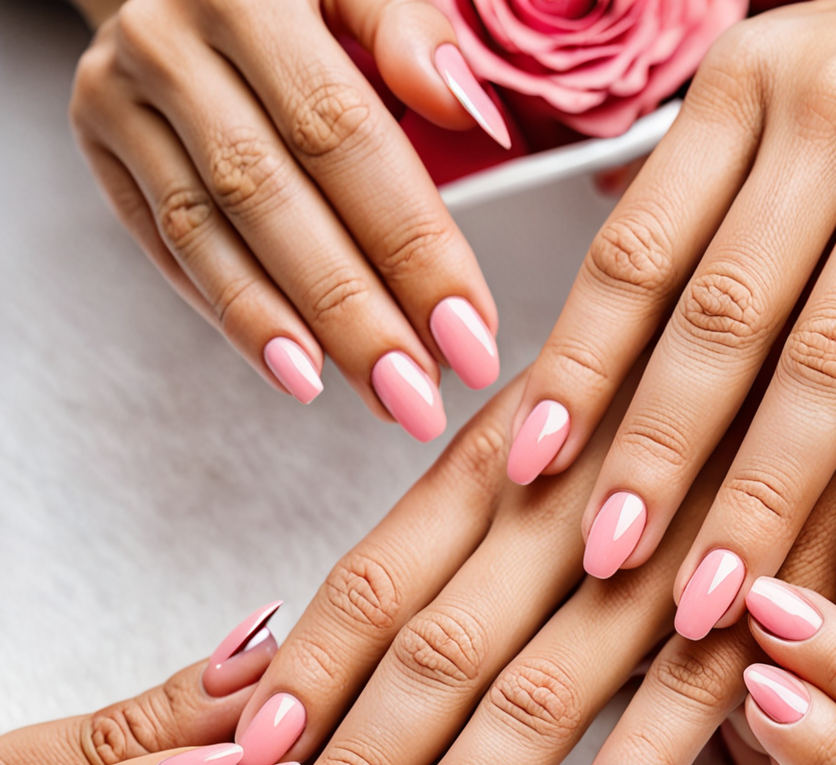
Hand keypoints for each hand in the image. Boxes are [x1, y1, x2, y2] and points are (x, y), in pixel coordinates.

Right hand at [69, 0, 507, 437]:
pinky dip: (233, 316)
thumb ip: (411, 30)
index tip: (468, 331)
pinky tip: (295, 368)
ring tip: (366, 397)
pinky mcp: (103, 143)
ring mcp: (122, 94)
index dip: (410, 244)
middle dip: (355, 313)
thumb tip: (472, 110)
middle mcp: (171, 39)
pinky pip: (166, 248)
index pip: (344, 135)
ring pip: (211, 236)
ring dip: (292, 331)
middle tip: (418, 396)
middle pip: (273, 199)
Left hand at [223, 336, 835, 764]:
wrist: (825, 320)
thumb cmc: (664, 369)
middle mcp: (569, 501)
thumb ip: (464, 501)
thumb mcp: (547, 405)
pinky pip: (701, 683)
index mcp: (503, 450)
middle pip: (439, 650)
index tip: (244, 762)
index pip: (376, 576)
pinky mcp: (773, 579)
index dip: (307, 676)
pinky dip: (645, 758)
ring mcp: (668, 544)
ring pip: (549, 686)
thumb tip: (344, 605)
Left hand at [507, 0, 835, 635]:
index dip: (577, 370)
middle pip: (721, 318)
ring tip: (721, 590)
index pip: (634, 255)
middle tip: (610, 558)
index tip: (530, 463)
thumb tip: (586, 351)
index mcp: (743, 88)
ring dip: (771, 491)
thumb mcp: (776, 111)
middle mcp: (834, 108)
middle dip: (660, 456)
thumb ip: (697, 210)